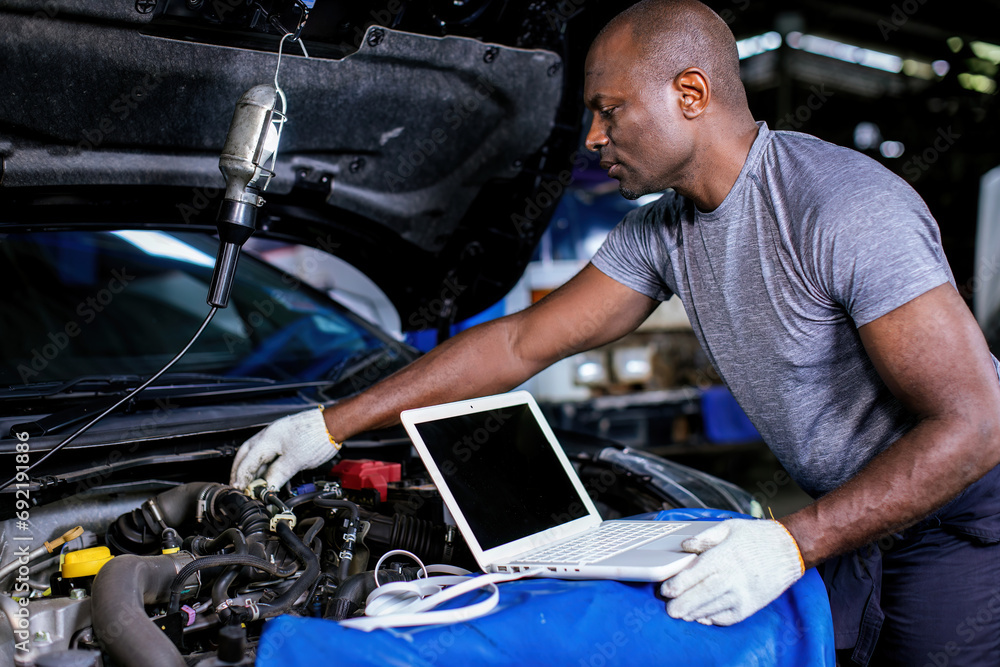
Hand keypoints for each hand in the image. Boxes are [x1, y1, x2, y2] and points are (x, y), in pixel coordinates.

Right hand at [230, 407, 340, 489]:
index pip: (247, 461)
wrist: (333, 424)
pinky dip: (264, 466)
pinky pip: (268, 454)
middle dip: (239, 471)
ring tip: (250, 484)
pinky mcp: (284, 439)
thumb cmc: (317, 436)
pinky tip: (266, 476)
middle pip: (246, 455)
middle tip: (236, 486)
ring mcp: (276, 436)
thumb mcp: (295, 461)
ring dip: (252, 469)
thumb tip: (267, 488)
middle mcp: (269, 435)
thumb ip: (278, 475)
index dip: (241, 477)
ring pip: (257, 455)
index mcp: (268, 438)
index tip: (238, 490)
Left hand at [659, 519, 803, 625]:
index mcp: (724, 557)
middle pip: (701, 595)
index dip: (677, 585)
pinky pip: (728, 617)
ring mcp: (742, 594)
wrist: (790, 549)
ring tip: (682, 614)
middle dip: (682, 605)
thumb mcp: (729, 527)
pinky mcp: (751, 606)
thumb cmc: (757, 537)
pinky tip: (702, 617)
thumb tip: (685, 546)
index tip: (665, 590)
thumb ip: (704, 537)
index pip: (695, 575)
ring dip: (694, 614)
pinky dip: (713, 619)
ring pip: (712, 609)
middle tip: (669, 609)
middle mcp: (733, 578)